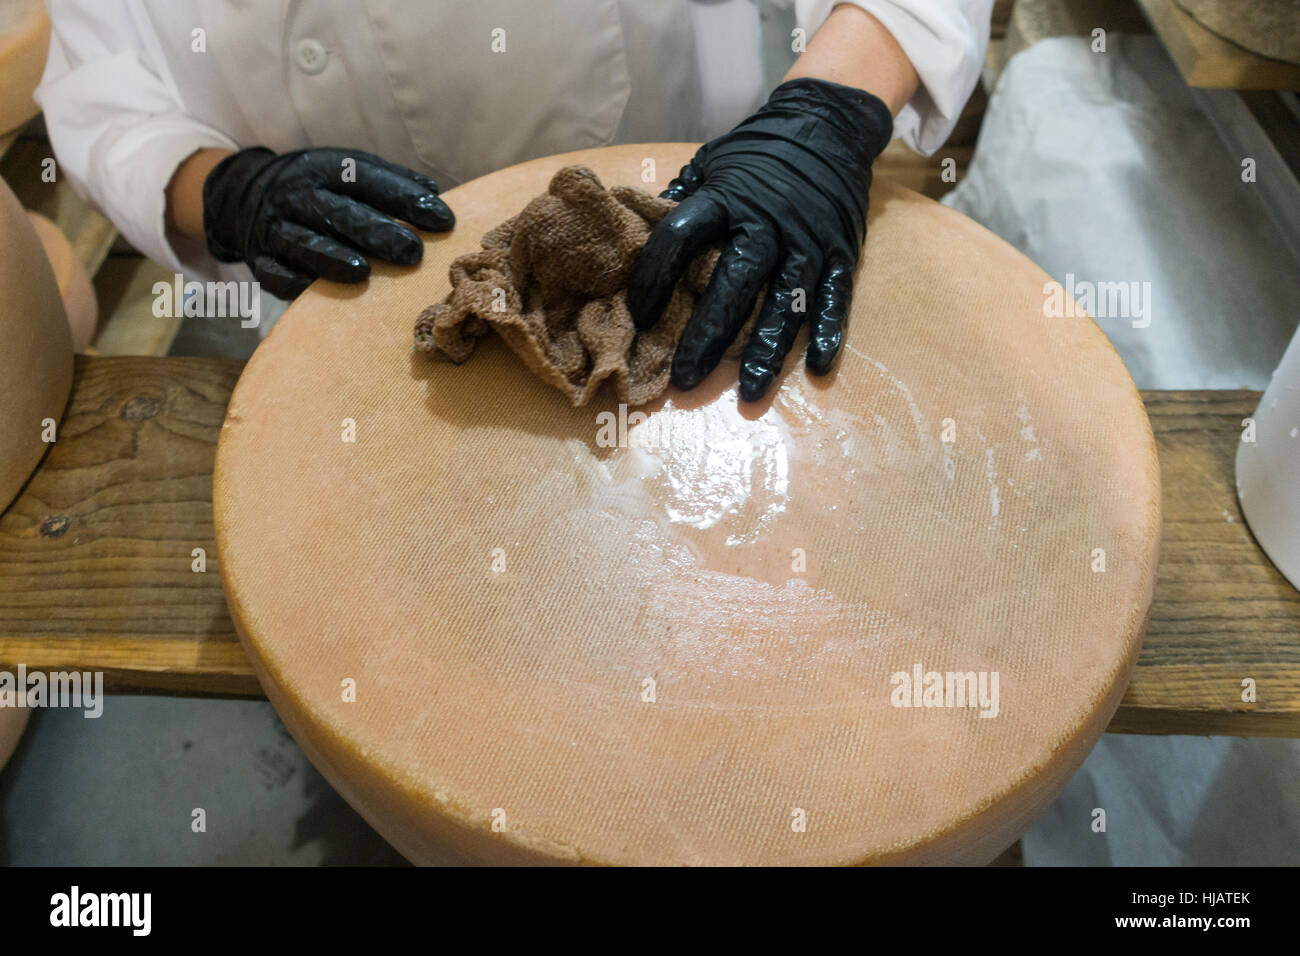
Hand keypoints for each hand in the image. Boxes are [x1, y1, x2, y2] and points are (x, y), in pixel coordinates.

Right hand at [202, 147, 454, 298]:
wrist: (245, 194)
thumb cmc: (318, 188)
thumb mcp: (348, 170)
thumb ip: (390, 180)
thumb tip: (434, 190)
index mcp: (326, 168)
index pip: (369, 179)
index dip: (406, 198)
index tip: (443, 219)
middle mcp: (298, 194)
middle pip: (339, 213)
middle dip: (377, 233)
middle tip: (413, 254)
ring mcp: (276, 227)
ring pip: (304, 243)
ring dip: (333, 258)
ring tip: (363, 273)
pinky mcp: (260, 258)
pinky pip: (276, 273)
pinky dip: (296, 283)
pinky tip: (317, 292)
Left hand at [626, 78, 891, 400]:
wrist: (827, 125)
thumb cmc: (756, 155)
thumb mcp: (711, 164)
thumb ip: (679, 203)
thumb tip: (633, 232)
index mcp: (725, 198)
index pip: (680, 238)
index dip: (655, 276)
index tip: (637, 315)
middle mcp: (767, 223)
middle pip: (734, 285)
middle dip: (709, 336)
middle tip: (686, 379)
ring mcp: (808, 240)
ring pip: (787, 302)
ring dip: (768, 351)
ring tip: (751, 394)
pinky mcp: (843, 251)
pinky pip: (836, 297)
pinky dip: (829, 332)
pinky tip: (816, 368)